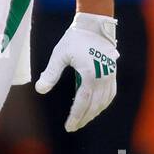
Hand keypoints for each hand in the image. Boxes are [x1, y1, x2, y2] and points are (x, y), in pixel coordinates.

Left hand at [35, 12, 118, 131]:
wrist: (95, 26)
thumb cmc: (75, 39)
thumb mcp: (59, 55)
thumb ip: (51, 73)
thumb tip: (40, 90)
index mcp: (89, 75)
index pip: (82, 102)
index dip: (75, 117)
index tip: (68, 127)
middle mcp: (103, 78)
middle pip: (94, 106)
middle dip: (83, 118)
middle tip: (73, 127)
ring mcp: (110, 76)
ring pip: (104, 102)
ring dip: (94, 113)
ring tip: (83, 120)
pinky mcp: (113, 73)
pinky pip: (111, 94)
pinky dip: (103, 104)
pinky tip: (96, 108)